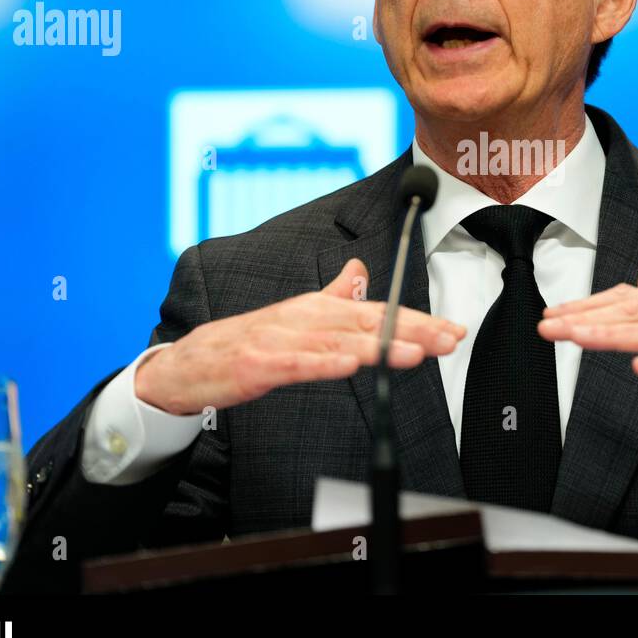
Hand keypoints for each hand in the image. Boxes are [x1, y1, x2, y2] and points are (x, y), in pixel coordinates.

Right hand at [135, 258, 465, 414]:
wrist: (186, 366)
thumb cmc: (244, 344)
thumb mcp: (295, 318)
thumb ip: (331, 296)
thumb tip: (360, 271)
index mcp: (315, 309)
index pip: (375, 312)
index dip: (416, 319)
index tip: (451, 329)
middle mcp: (302, 319)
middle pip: (366, 323)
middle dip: (412, 330)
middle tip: (448, 337)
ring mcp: (279, 340)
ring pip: (338, 341)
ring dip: (379, 346)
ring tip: (415, 351)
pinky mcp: (257, 365)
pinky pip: (296, 364)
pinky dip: (323, 362)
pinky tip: (350, 364)